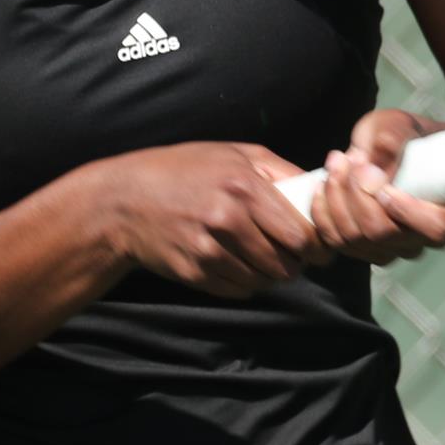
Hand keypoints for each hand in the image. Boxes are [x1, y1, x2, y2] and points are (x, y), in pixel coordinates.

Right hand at [93, 142, 330, 297]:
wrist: (124, 201)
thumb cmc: (184, 170)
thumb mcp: (234, 154)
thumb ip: (279, 170)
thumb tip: (319, 189)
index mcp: (244, 186)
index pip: (301, 234)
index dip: (317, 246)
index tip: (319, 248)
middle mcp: (228, 219)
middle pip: (286, 263)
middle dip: (297, 264)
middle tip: (296, 258)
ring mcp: (209, 250)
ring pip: (264, 280)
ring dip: (271, 275)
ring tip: (265, 260)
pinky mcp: (194, 273)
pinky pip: (238, 290)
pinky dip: (246, 283)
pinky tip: (238, 265)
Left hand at [303, 108, 444, 265]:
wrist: (398, 155)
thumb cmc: (408, 139)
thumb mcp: (403, 126)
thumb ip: (395, 137)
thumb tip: (380, 156)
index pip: (434, 228)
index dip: (405, 208)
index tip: (380, 174)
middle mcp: (420, 239)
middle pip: (381, 232)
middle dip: (355, 193)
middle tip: (348, 158)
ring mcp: (391, 249)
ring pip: (354, 239)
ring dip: (335, 199)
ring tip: (336, 164)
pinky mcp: (363, 249)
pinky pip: (336, 242)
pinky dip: (322, 214)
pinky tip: (322, 185)